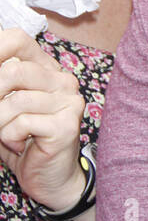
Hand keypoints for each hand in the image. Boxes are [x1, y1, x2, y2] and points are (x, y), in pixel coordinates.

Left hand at [0, 28, 86, 211]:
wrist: (50, 179)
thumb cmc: (24, 141)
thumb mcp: (5, 107)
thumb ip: (0, 85)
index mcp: (47, 70)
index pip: (18, 40)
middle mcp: (62, 80)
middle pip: (14, 71)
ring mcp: (68, 101)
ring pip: (15, 100)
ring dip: (0, 123)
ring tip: (6, 135)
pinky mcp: (66, 125)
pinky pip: (22, 122)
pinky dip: (10, 137)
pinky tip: (20, 145)